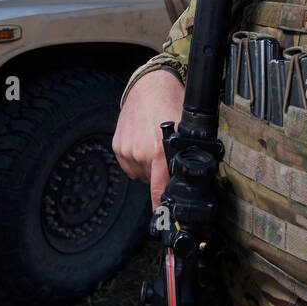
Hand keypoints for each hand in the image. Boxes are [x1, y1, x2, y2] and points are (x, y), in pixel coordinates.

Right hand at [113, 68, 184, 209]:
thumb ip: (184, 159)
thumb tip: (190, 185)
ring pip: (140, 173)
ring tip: (154, 143)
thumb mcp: (186, 133)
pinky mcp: (117, 145)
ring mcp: (125, 149)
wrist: (150, 85)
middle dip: (159, 174)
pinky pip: (129, 165)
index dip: (161, 207)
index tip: (162, 220)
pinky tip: (143, 143)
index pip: (158, 190)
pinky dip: (137, 159)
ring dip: (147, 166)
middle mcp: (139, 152)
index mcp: (159, 150)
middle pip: (151, 181)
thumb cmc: (172, 105)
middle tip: (166, 155)